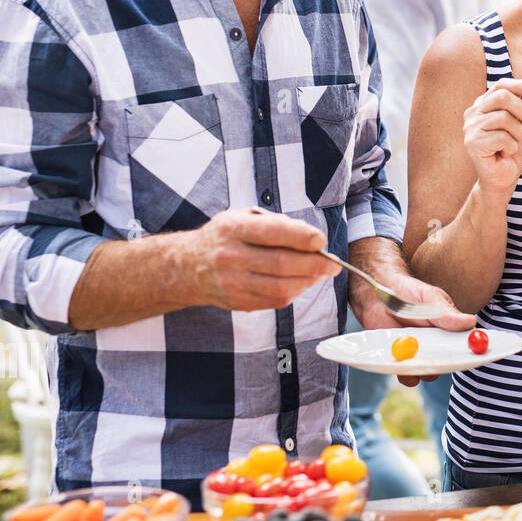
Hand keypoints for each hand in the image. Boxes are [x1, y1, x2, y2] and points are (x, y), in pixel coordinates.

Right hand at [186, 209, 339, 310]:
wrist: (188, 267)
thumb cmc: (224, 237)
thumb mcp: (242, 218)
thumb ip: (274, 223)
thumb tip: (309, 236)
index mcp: (233, 229)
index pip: (273, 233)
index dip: (302, 237)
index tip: (320, 241)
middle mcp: (231, 257)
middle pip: (282, 264)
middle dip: (315, 264)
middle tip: (333, 264)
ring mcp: (233, 283)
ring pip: (281, 287)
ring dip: (309, 281)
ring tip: (321, 274)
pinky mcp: (238, 302)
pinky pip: (275, 301)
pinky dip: (295, 292)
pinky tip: (303, 283)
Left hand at [348, 237, 474, 386]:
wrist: (376, 295)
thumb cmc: (408, 292)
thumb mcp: (429, 298)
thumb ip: (446, 313)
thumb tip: (471, 322)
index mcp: (451, 330)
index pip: (467, 346)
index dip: (473, 353)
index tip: (478, 355)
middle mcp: (439, 346)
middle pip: (450, 364)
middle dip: (445, 363)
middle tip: (438, 358)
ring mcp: (421, 356)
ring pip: (429, 373)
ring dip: (424, 369)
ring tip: (413, 354)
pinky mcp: (402, 363)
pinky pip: (408, 377)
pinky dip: (406, 374)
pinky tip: (399, 361)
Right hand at [463, 77, 521, 202]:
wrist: (503, 178)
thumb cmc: (512, 150)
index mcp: (484, 105)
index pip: (501, 86)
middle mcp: (473, 113)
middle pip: (503, 97)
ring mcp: (471, 127)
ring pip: (504, 118)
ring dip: (518, 134)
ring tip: (513, 144)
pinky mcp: (473, 142)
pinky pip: (502, 137)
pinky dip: (511, 147)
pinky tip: (504, 154)